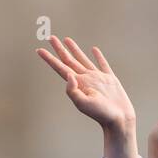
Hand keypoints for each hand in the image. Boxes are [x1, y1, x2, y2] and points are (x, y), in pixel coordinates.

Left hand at [36, 36, 137, 157]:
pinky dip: (98, 56)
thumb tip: (68, 74)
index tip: (39, 50)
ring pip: (82, 59)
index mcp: (78, 84)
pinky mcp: (109, 78)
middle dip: (59, 49)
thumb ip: (72, 90)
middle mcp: (85, 79)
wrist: (119, 120)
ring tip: (66, 40)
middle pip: (69, 60)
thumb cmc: (101, 114)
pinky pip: (102, 64)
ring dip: (74, 49)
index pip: (60, 68)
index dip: (49, 59)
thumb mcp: (83, 104)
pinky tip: (93, 49)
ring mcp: (97, 78)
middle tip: (51, 38)